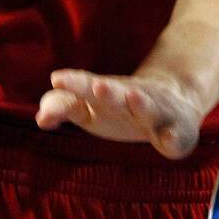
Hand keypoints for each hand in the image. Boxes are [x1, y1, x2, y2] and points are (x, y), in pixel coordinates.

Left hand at [36, 67, 202, 159]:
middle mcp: (130, 99)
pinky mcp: (178, 131)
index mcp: (105, 96)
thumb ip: (63, 107)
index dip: (73, 85)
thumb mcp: (89, 107)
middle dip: (108, 90)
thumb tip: (41, 118)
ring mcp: (156, 113)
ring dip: (140, 103)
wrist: (176, 99)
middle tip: (98, 86)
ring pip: (148, 107)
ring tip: (133, 97)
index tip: (56, 79)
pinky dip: (172, 138)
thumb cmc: (119, 108)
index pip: (85, 89)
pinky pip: (176, 137)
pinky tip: (167, 139)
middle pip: (117, 92)